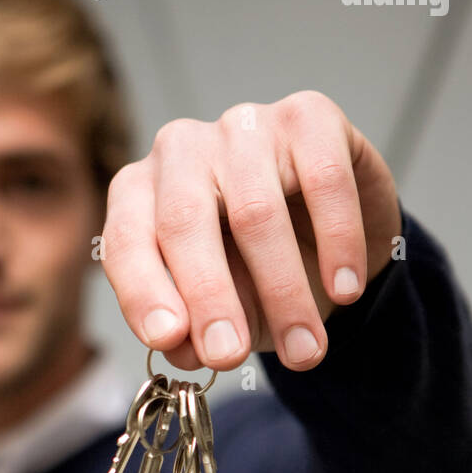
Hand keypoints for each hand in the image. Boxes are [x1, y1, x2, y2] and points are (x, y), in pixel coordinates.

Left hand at [100, 90, 401, 371]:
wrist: (334, 240)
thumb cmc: (258, 273)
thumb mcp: (220, 311)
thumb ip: (195, 331)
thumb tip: (186, 350)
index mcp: (141, 195)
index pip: (127, 240)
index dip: (142, 291)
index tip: (167, 339)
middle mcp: (181, 151)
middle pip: (185, 222)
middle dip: (209, 299)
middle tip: (230, 356)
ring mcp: (243, 127)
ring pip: (256, 211)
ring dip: (283, 293)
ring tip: (305, 351)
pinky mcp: (308, 116)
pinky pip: (323, 181)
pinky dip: (337, 244)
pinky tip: (345, 290)